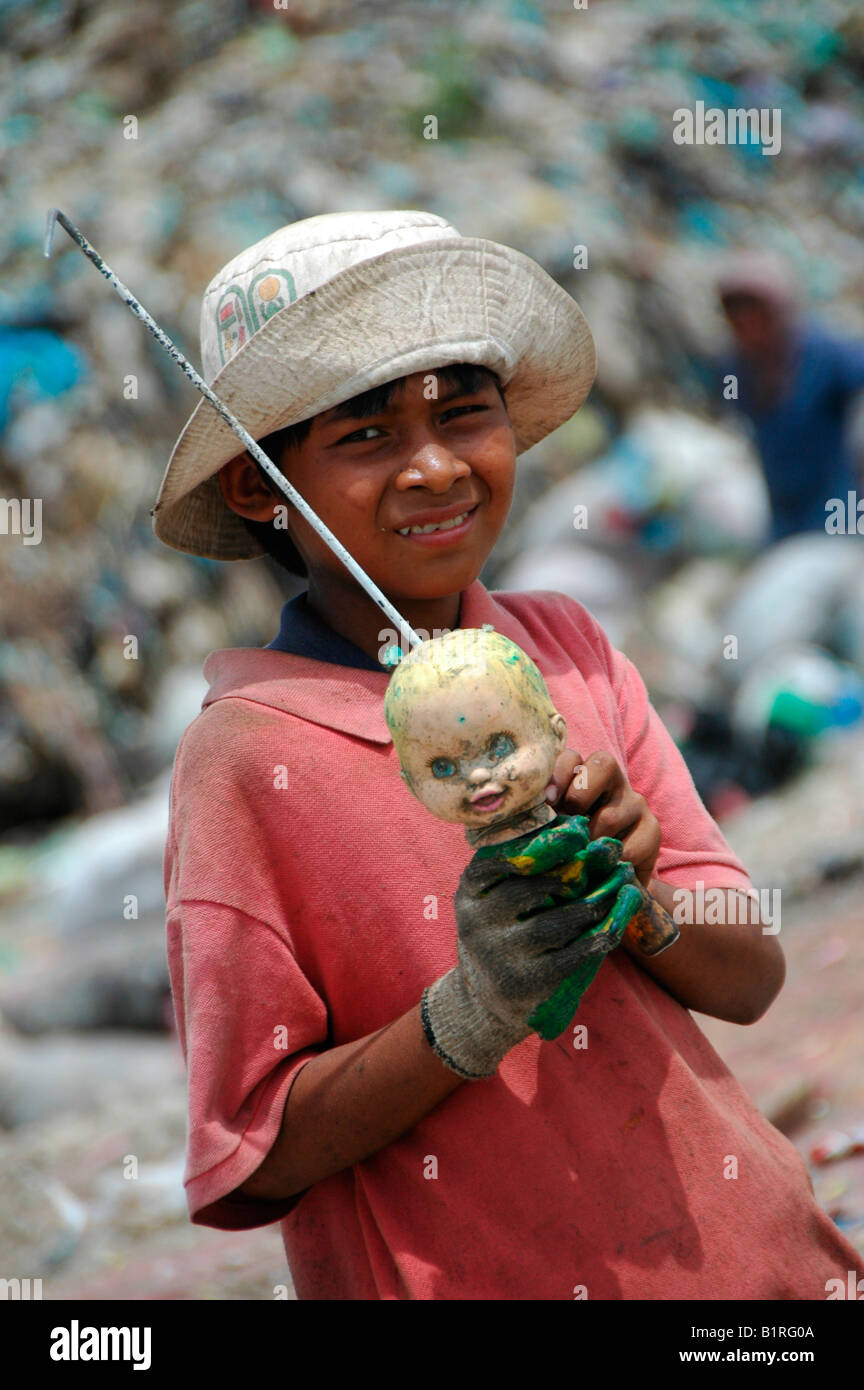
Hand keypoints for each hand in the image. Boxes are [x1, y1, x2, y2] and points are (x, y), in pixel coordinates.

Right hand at [422, 848, 623, 1078]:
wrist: (489, 1001)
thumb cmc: (505, 932)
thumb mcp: (499, 897)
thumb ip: (529, 865)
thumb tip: (582, 828)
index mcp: (469, 893)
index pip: (496, 859)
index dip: (539, 844)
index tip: (579, 831)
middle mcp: (476, 924)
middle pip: (530, 888)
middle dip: (575, 868)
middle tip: (610, 853)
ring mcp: (500, 957)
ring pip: (556, 922)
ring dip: (596, 900)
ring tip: (622, 882)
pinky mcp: (528, 984)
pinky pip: (573, 955)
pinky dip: (601, 932)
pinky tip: (619, 917)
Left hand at [545, 749, 660, 886]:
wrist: (611, 871)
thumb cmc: (574, 843)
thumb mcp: (556, 825)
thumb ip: (545, 815)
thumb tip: (526, 816)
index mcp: (584, 773)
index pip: (572, 757)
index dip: (559, 773)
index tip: (547, 801)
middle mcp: (613, 781)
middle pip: (603, 765)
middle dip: (579, 795)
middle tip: (568, 827)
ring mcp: (635, 803)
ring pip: (611, 815)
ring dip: (590, 841)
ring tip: (580, 858)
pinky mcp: (652, 829)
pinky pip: (631, 846)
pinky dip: (612, 862)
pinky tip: (603, 870)